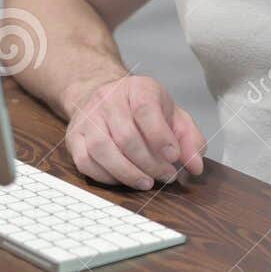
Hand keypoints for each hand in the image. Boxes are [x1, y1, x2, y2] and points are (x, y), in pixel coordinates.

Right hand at [63, 75, 205, 189]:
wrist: (104, 96)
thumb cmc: (143, 110)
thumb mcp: (173, 115)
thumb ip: (190, 139)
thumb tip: (196, 166)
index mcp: (137, 88)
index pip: (145, 110)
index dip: (160, 137)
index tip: (173, 157)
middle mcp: (108, 100)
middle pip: (126, 136)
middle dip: (150, 163)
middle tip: (166, 176)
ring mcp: (88, 119)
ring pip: (102, 150)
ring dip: (128, 173)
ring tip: (147, 183)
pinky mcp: (74, 137)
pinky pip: (86, 162)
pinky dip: (106, 177)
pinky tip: (123, 180)